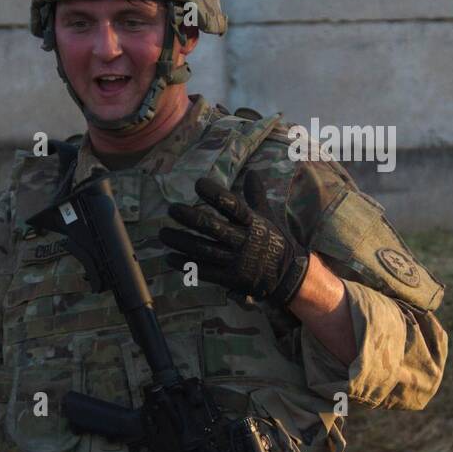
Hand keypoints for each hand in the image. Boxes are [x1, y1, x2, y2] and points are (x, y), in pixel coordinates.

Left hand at [159, 173, 308, 305]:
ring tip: (163, 234)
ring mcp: (236, 261)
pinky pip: (205, 271)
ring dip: (182, 241)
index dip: (215, 194)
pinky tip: (170, 258)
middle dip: (190, 218)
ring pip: (204, 249)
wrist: (289, 276)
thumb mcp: (268, 217)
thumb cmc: (275, 242)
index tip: (198, 183)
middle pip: (213, 227)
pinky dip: (187, 264)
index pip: (232, 205)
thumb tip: (252, 172)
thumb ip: (256, 195)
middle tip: (171, 209)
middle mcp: (243, 240)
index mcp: (252, 222)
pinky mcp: (231, 278)